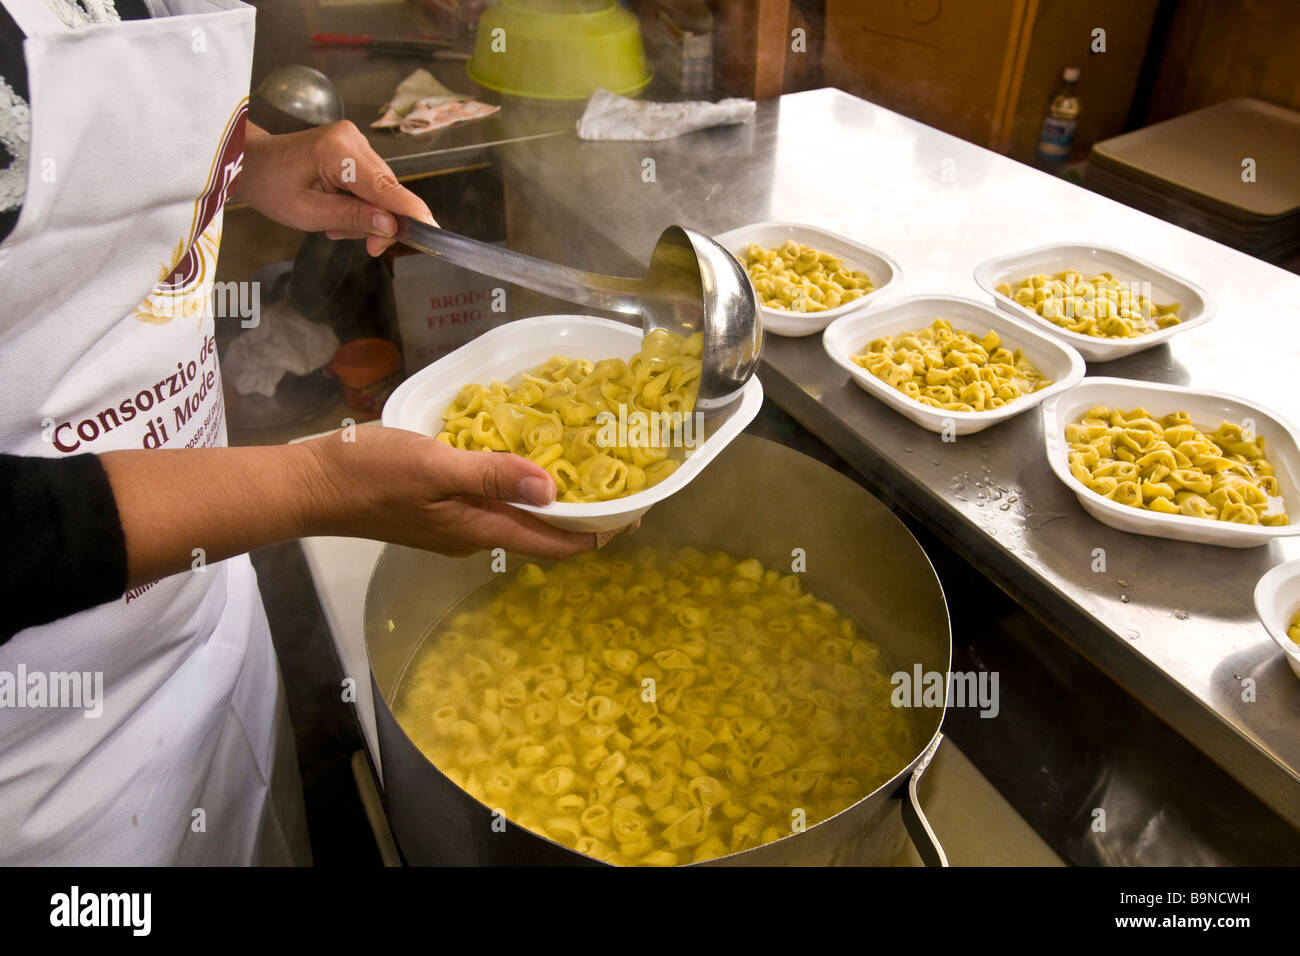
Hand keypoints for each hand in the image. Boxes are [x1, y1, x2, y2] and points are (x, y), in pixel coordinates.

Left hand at [235, 120, 433, 255]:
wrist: (251, 162)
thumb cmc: (271, 186)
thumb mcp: (308, 213)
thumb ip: (352, 218)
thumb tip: (390, 227)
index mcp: (339, 151)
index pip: (385, 188)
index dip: (410, 213)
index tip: (431, 232)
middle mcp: (353, 139)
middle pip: (388, 191)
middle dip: (380, 222)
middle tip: (366, 247)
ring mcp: (356, 141)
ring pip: (382, 191)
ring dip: (367, 215)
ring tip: (334, 224)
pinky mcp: (356, 149)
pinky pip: (373, 185)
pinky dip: (361, 204)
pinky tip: (338, 212)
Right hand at [302, 426, 603, 558]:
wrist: (312, 485)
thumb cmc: (369, 473)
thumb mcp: (434, 466)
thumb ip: (492, 476)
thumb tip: (553, 491)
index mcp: (478, 528)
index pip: (551, 544)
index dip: (595, 534)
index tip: (634, 516)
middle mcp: (473, 534)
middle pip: (540, 533)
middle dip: (581, 516)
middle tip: (618, 482)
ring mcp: (455, 524)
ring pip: (517, 517)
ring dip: (551, 500)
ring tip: (584, 467)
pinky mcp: (438, 509)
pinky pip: (493, 503)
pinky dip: (519, 488)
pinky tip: (524, 460)